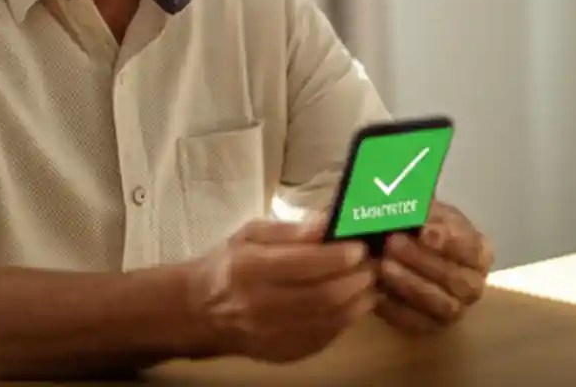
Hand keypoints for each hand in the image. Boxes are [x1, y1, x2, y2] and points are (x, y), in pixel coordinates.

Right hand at [185, 218, 378, 362]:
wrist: (203, 313)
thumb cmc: (229, 265)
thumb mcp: (250, 235)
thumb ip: (289, 229)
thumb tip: (327, 221)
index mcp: (250, 269)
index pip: (305, 264)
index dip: (339, 255)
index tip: (359, 246)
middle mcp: (261, 305)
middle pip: (325, 294)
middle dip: (357, 278)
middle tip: (372, 263)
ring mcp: (274, 335)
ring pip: (332, 319)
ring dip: (360, 299)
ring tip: (369, 281)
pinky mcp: (286, 353)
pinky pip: (327, 337)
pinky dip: (348, 318)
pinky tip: (355, 302)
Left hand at [375, 201, 493, 335]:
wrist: (394, 248)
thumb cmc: (414, 226)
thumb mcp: (422, 209)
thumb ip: (423, 210)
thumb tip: (418, 213)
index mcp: (478, 252)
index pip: (471, 248)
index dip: (448, 240)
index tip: (423, 231)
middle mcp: (472, 284)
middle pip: (456, 279)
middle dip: (423, 261)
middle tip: (393, 243)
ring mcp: (453, 309)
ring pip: (440, 304)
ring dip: (410, 284)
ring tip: (383, 265)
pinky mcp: (429, 326)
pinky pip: (415, 323)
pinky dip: (396, 308)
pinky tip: (377, 291)